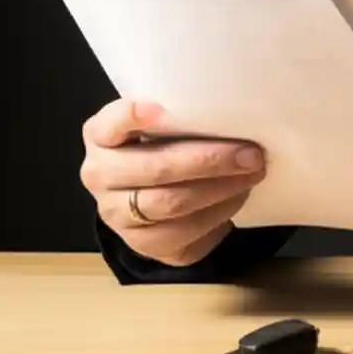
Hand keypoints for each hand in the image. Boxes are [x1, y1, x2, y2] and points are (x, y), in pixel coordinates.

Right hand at [80, 98, 266, 266]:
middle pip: (156, 168)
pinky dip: (219, 213)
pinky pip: (185, 233)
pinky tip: (239, 196)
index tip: (158, 109)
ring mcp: (116, 214)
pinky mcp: (141, 244)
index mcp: (100, 136)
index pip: (109, 124)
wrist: (152, 199)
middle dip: (209, 160)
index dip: (131, 116)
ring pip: (173, 203)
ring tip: (252, 173)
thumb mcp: (160, 126)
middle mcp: (99, 175)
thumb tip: (229, 111)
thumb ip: (177, 117)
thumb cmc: (161, 148)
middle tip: (251, 154)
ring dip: (221, 188)